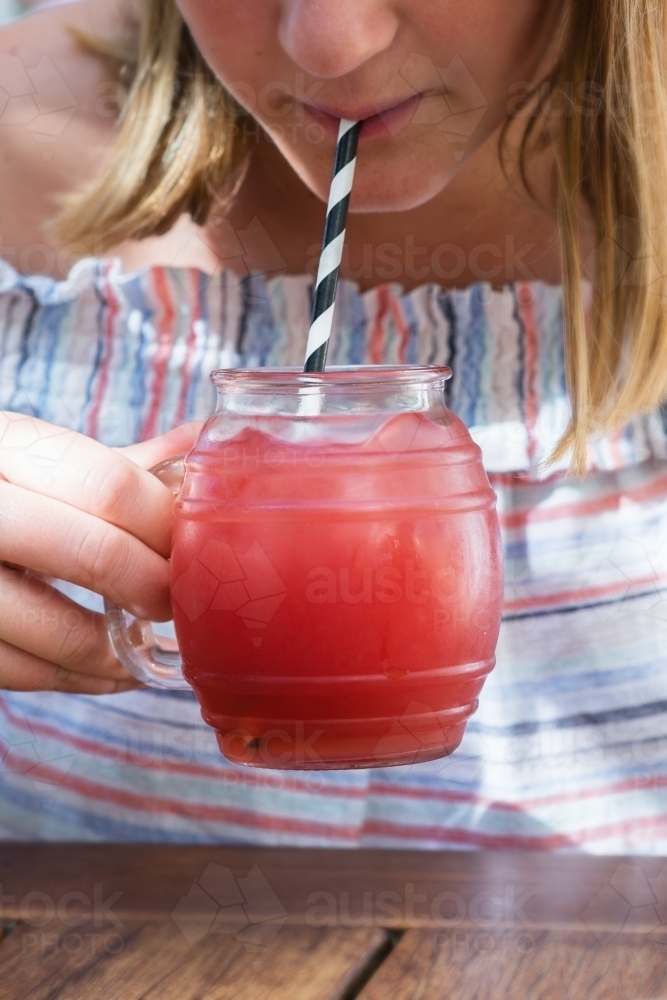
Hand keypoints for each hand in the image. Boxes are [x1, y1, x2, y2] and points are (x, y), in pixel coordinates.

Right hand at [0, 413, 201, 693]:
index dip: (165, 523)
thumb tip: (200, 451)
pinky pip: (15, 673)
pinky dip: (72, 679)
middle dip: (152, 585)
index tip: (195, 545)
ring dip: (116, 651)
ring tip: (150, 650)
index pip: (107, 483)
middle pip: (89, 552)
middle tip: (179, 599)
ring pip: (51, 630)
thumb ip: (108, 464)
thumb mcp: (25, 457)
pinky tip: (108, 672)